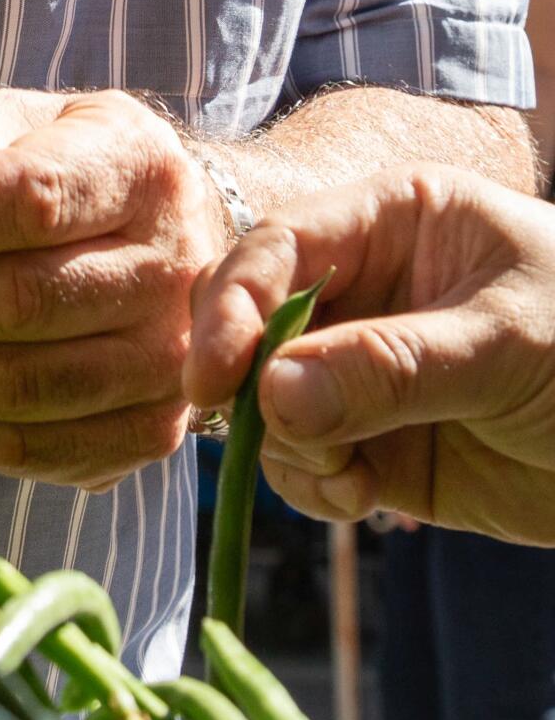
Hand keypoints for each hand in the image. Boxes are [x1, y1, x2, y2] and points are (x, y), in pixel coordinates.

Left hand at [0, 88, 224, 486]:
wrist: (177, 245)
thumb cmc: (70, 168)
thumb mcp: (21, 122)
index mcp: (137, 165)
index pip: (28, 199)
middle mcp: (172, 266)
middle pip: (21, 298)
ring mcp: (166, 361)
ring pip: (25, 382)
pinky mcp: (146, 433)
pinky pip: (35, 446)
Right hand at [184, 170, 554, 541]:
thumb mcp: (504, 344)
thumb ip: (392, 365)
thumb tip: (272, 394)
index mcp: (391, 220)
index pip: (281, 244)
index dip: (235, 304)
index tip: (213, 375)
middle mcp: (364, 288)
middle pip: (257, 325)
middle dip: (248, 382)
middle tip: (251, 433)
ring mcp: (367, 369)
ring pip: (271, 402)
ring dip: (286, 446)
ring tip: (345, 476)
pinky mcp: (380, 444)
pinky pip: (307, 461)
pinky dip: (314, 485)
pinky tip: (360, 499)